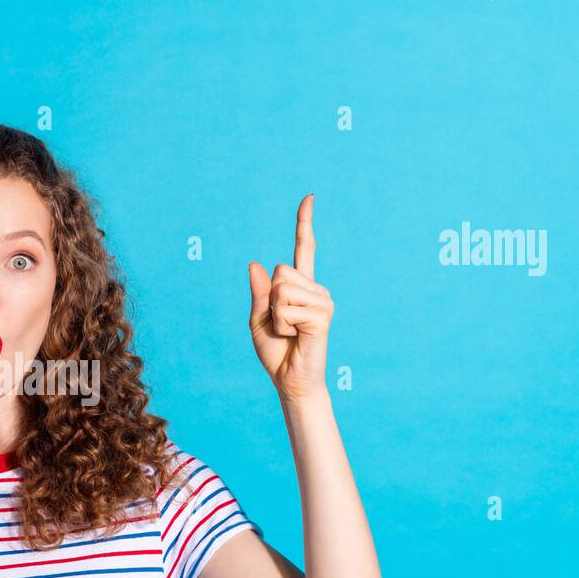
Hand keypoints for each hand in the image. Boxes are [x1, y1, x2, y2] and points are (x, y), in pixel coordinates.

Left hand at [248, 194, 333, 403]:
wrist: (289, 380)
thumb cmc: (275, 352)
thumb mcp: (257, 318)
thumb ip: (258, 292)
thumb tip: (255, 263)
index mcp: (300, 287)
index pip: (304, 249)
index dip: (304, 223)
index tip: (309, 197)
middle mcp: (316, 289)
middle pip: (280, 271)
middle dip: (270, 298)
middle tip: (281, 323)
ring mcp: (322, 301)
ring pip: (282, 289)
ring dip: (276, 315)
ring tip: (289, 331)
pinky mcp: (322, 316)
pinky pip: (287, 308)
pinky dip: (282, 325)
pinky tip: (295, 337)